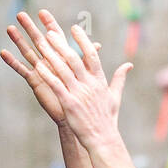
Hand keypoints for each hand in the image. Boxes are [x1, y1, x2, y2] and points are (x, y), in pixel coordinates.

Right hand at [1, 9, 105, 130]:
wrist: (76, 112)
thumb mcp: (86, 73)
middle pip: (38, 40)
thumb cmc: (82, 93)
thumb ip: (89, 58)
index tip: (42, 11)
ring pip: (27, 51)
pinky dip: (12, 61)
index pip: (55, 36)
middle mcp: (50, 60)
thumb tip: (97, 45)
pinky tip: (3, 53)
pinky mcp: (35, 80)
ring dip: (18, 40)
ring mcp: (41, 69)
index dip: (49, 23)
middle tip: (20, 14)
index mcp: (62, 56)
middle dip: (30, 27)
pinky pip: (22, 69)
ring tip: (9, 28)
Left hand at [25, 11, 132, 150]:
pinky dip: (48, 74)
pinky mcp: (69, 103)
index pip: (92, 55)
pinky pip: (56, 85)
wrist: (102, 139)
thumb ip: (119, 78)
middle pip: (74, 58)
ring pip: (63, 69)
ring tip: (41, 43)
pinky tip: (38, 66)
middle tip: (50, 31)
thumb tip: (128, 65)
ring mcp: (79, 93)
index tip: (74, 28)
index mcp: (99, 80)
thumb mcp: (114, 96)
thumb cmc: (107, 118)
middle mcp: (89, 84)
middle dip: (61, 44)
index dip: (82, 40)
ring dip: (51, 55)